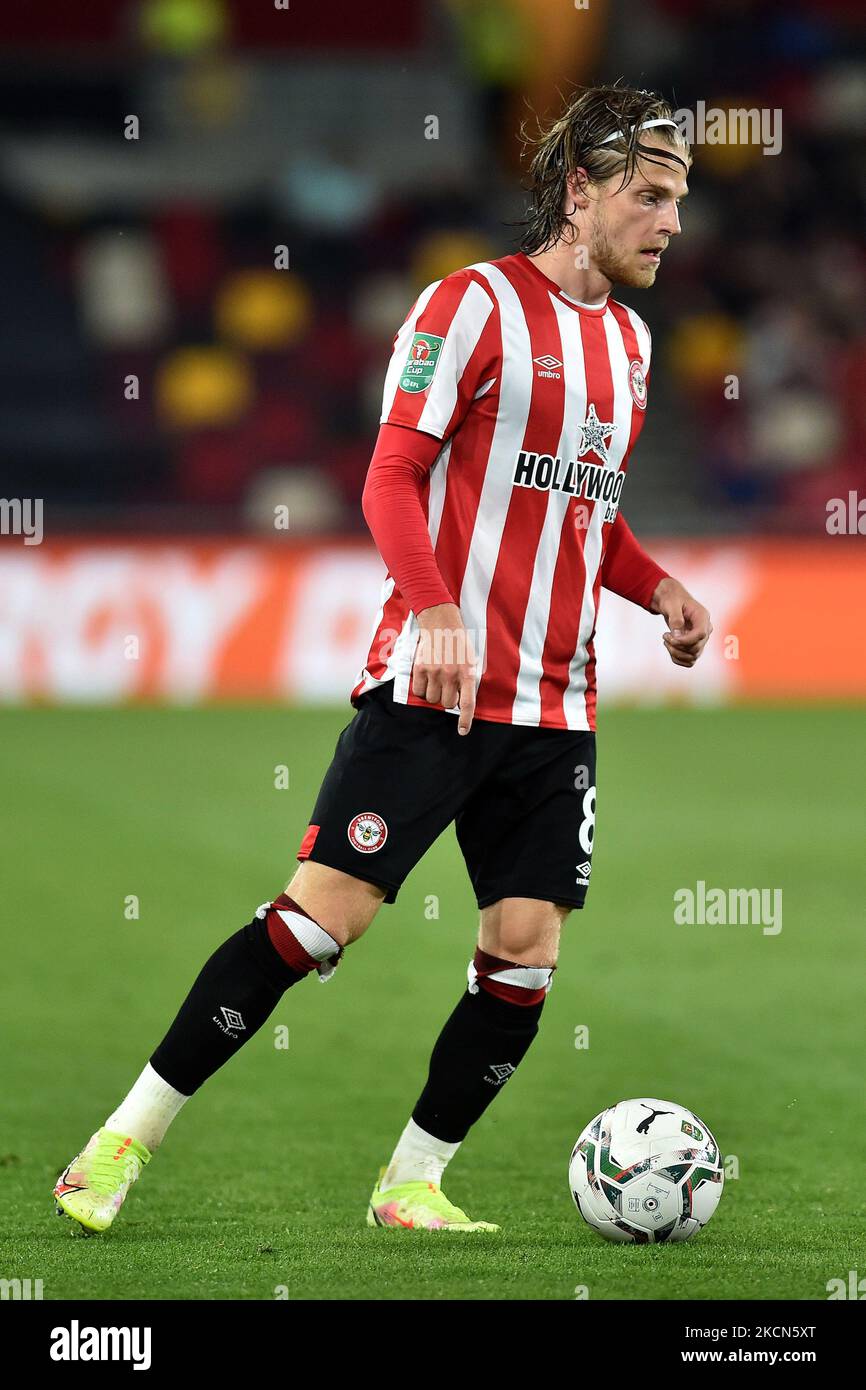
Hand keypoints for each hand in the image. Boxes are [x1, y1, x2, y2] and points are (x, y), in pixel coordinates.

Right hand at [412, 603, 476, 733]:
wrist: (441, 623)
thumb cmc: (458, 643)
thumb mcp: (470, 661)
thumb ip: (466, 680)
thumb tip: (460, 703)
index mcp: (467, 673)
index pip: (468, 703)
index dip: (465, 720)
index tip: (462, 731)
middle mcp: (451, 674)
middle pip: (447, 704)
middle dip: (447, 699)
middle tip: (447, 687)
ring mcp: (434, 672)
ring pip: (431, 699)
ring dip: (433, 694)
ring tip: (436, 679)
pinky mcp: (420, 668)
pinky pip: (418, 691)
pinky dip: (421, 689)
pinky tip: (426, 678)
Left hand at [650, 577, 712, 667]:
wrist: (671, 601)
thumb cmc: (672, 600)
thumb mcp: (671, 605)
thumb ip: (675, 618)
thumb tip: (677, 635)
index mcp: (703, 617)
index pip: (700, 634)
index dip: (685, 640)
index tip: (670, 637)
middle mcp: (705, 630)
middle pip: (695, 648)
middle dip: (677, 646)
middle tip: (664, 635)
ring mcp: (700, 640)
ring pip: (692, 657)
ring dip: (675, 653)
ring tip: (666, 640)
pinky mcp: (694, 646)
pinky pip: (689, 661)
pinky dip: (677, 659)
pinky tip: (669, 647)